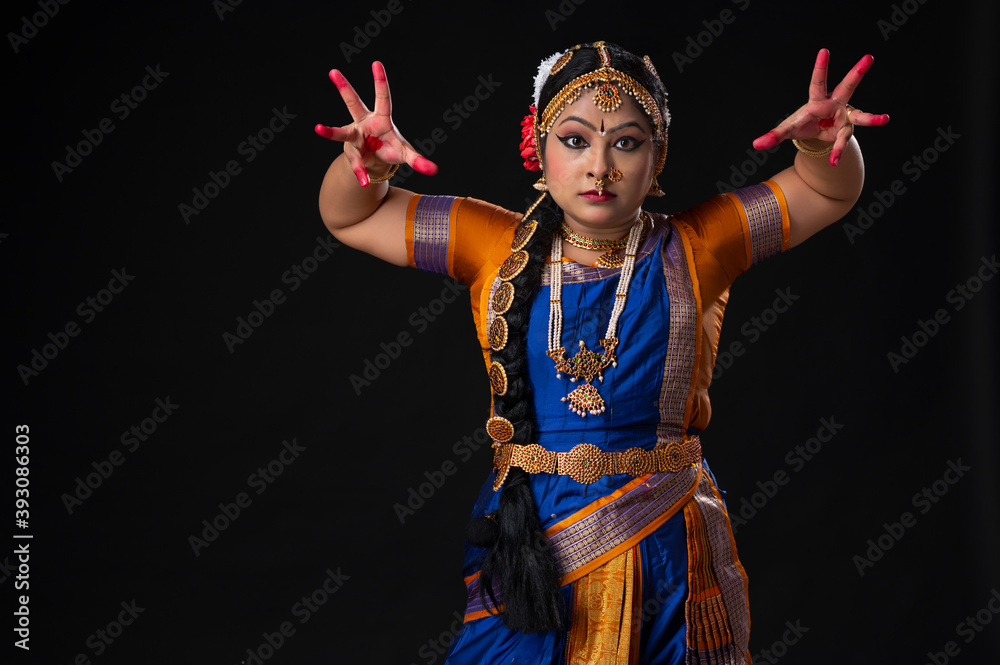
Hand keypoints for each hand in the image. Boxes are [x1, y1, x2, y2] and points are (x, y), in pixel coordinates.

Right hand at [314, 61, 437, 185]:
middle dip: (343, 87)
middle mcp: (364, 123)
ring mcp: (355, 136)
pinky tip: (363, 181)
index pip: (382, 97)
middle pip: (353, 102)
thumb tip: (434, 170)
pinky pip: (355, 162)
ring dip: (330, 131)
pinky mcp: (350, 151)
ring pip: (341, 132)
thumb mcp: (406, 154)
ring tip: (318, 128)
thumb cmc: (391, 149)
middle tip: (333, 71)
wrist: (377, 162)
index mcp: (381, 118)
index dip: (380, 81)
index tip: (376, 63)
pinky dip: (360, 172)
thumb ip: (418, 160)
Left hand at [752, 48, 889, 165]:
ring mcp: (844, 117)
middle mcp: (835, 104)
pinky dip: (838, 151)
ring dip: (871, 118)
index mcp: (817, 100)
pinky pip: (844, 140)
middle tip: (869, 57)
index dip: (821, 67)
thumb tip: (756, 144)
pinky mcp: (847, 130)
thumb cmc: (801, 125)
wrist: (815, 135)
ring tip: (884, 118)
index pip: (818, 81)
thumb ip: (773, 136)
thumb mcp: (787, 130)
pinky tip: (834, 161)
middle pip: (848, 86)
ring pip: (858, 115)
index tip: (824, 50)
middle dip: (857, 72)